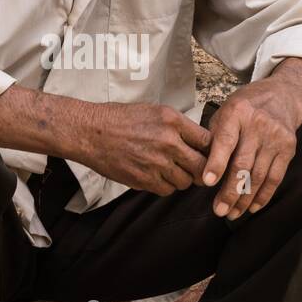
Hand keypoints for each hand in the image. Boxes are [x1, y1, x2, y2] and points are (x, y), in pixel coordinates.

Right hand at [81, 101, 211, 195]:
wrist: (91, 132)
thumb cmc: (120, 119)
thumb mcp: (154, 111)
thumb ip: (178, 127)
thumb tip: (200, 143)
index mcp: (172, 121)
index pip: (207, 141)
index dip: (210, 151)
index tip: (207, 155)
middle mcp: (168, 141)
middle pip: (201, 166)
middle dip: (201, 170)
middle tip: (196, 170)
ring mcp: (156, 162)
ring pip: (185, 181)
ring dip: (181, 179)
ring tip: (170, 171)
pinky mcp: (144, 179)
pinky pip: (167, 190)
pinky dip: (165, 186)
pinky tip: (156, 176)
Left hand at [201, 78, 301, 219]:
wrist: (282, 96)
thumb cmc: (245, 107)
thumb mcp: (225, 112)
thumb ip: (213, 138)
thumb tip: (199, 169)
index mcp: (237, 113)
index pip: (225, 141)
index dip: (216, 163)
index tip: (207, 182)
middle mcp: (258, 125)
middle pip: (243, 164)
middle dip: (230, 191)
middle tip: (219, 210)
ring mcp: (275, 138)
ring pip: (259, 175)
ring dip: (245, 199)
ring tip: (232, 213)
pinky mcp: (288, 149)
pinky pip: (276, 178)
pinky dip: (264, 195)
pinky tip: (252, 207)